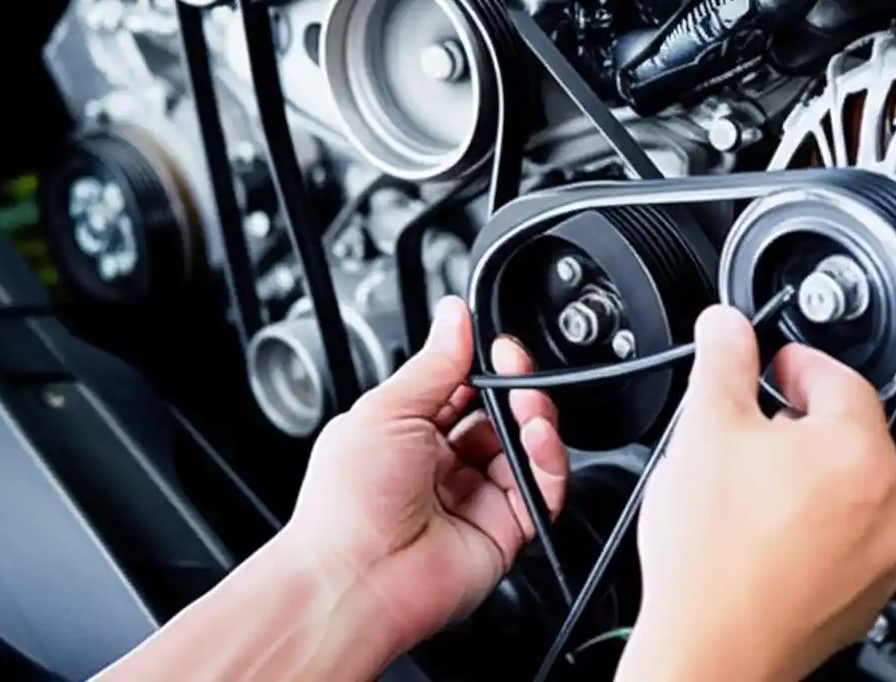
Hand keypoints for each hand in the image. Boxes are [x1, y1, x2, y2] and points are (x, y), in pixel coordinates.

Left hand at [283, 297, 567, 660]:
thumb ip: (434, 362)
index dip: (485, 364)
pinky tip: (538, 440)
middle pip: (501, 416)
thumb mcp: (387, 409)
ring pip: (526, 449)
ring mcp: (475, 498)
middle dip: (516, 388)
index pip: (462, 388)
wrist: (354, 578)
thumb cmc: (346, 506)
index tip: (498, 344)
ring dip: (536, 420)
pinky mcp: (504, 532)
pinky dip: (550, 463)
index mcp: (407, 434)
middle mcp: (443, 466)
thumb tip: (454, 316)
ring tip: (528, 407)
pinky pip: (542, 491)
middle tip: (517, 370)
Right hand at [617, 306, 895, 680]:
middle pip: (847, 433)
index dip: (795, 363)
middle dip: (797, 423)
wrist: (712, 652)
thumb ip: (723, 361)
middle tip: (747, 431)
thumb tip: (727, 324)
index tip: (770, 367)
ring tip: (749, 489)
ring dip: (806, 475)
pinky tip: (764, 535)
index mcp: (860, 452)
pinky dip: (814, 526)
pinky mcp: (867, 597)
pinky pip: (848, 539)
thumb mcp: (705, 430)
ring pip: (848, 488)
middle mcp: (891, 505)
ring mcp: (884, 557)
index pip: (840, 376)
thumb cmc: (712, 556)